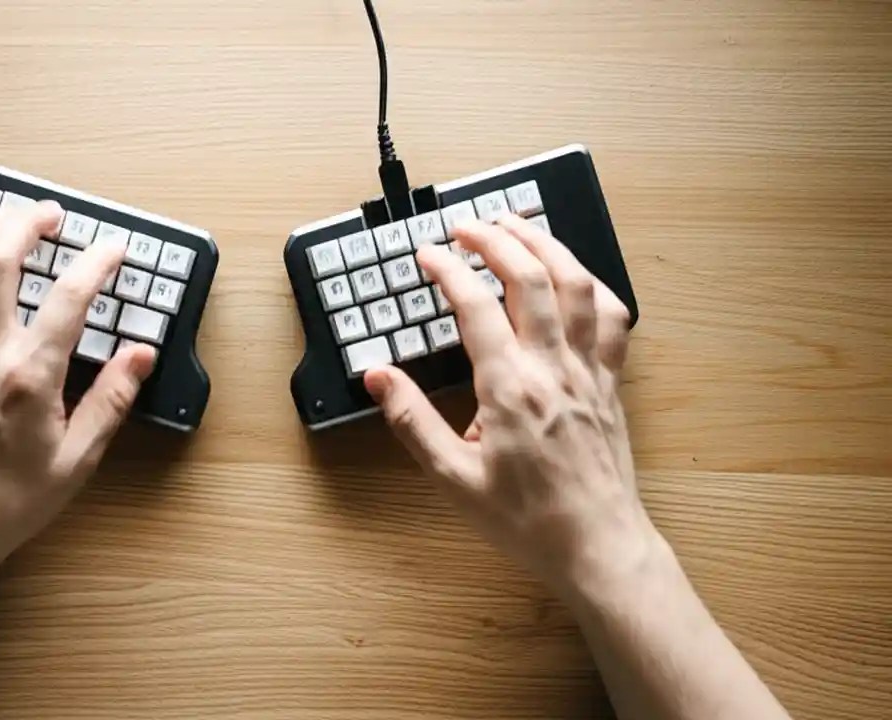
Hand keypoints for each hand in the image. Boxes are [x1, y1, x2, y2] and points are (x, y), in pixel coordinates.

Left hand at [0, 204, 154, 571]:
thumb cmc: (12, 500)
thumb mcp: (78, 459)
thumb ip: (111, 400)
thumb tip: (141, 355)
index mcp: (29, 378)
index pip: (70, 300)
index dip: (95, 264)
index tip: (112, 250)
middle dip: (27, 224)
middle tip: (51, 215)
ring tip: (4, 217)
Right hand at [365, 215, 655, 595]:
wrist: (597, 546)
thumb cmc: (527, 520)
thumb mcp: (453, 478)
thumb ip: (410, 421)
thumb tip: (378, 377)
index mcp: (510, 390)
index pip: (475, 306)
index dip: (447, 270)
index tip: (427, 255)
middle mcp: (553, 369)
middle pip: (530, 278)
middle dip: (495, 238)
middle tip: (465, 225)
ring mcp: (588, 371)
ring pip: (576, 284)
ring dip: (546, 245)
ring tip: (517, 224)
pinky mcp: (610, 382)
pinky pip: (611, 316)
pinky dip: (592, 283)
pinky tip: (574, 273)